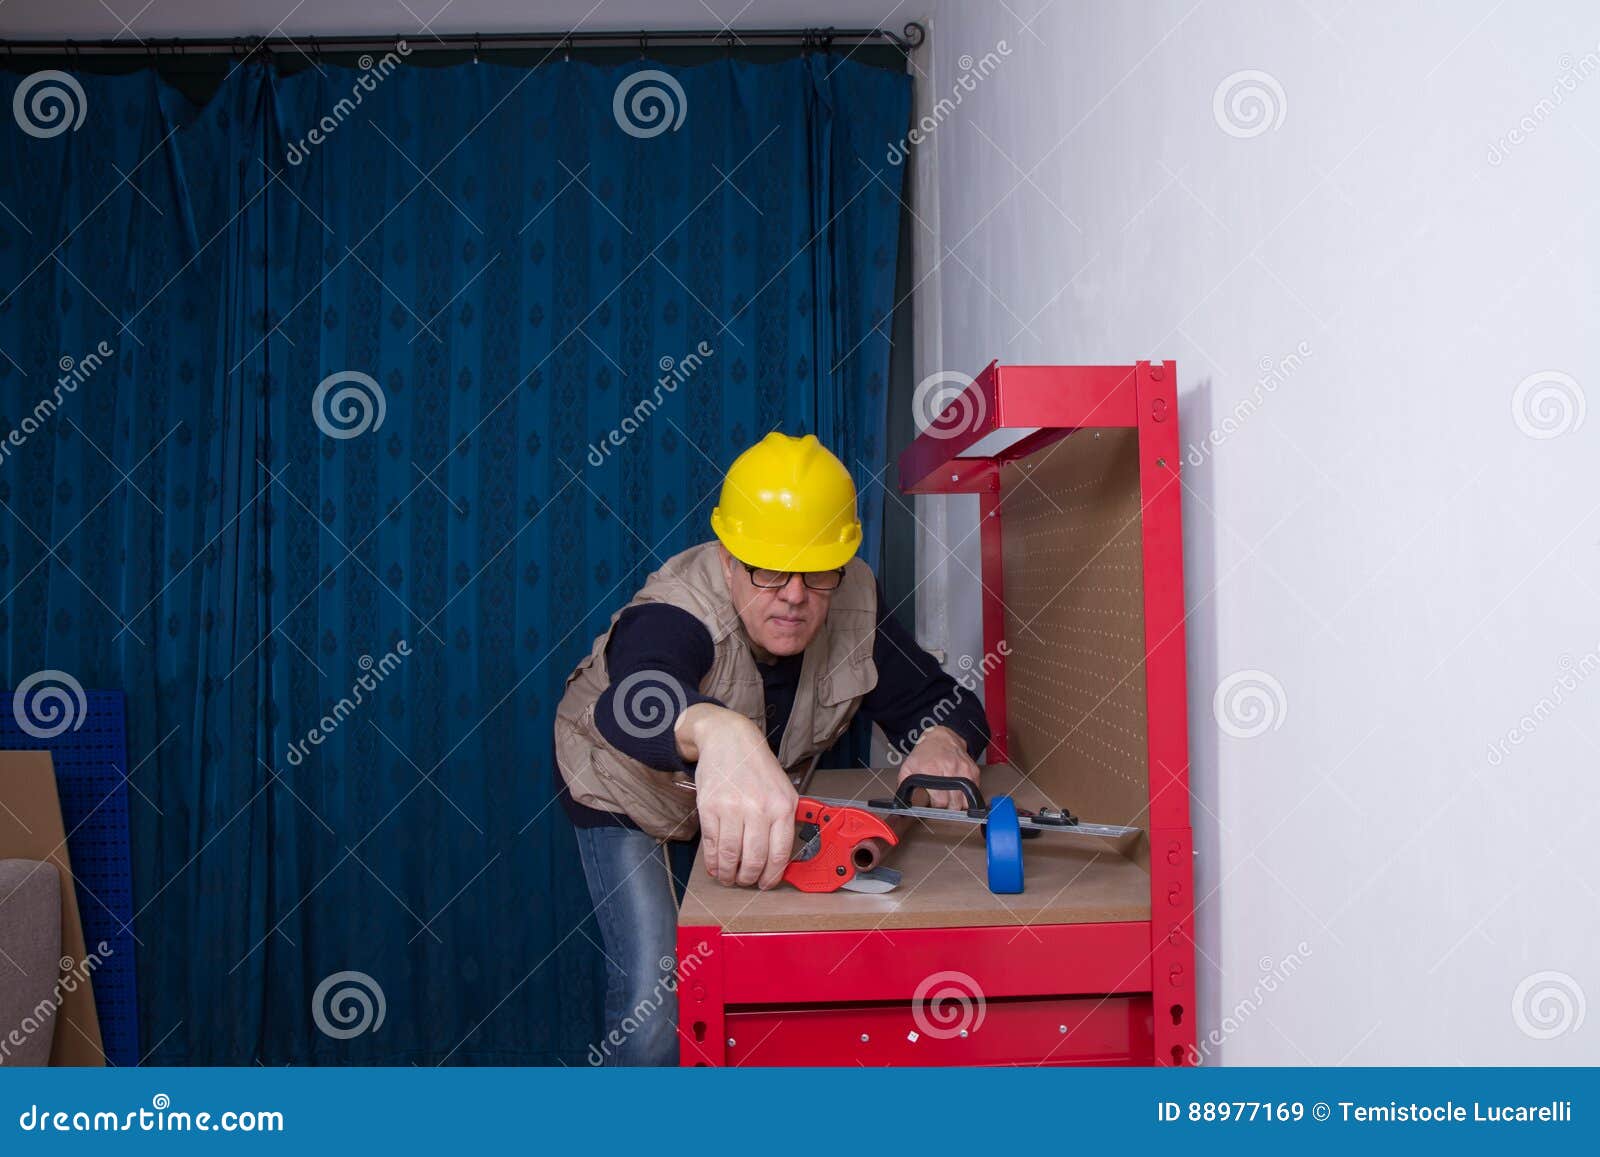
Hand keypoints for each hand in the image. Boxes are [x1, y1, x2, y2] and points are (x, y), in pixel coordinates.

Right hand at [675, 703, 797, 889]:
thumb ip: (785, 821)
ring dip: (729, 874)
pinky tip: (715, 866)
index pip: (780, 854)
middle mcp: (759, 808)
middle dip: (749, 878)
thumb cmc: (757, 767)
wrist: (729, 739)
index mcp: (782, 806)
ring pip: (731, 856)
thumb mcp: (783, 789)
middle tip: (746, 881)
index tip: (767, 883)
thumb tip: (781, 858)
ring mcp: (732, 809)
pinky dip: (713, 862)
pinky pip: (712, 845)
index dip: (772, 876)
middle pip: (754, 860)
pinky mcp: (709, 808)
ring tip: (729, 877)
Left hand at [897, 726, 981, 809]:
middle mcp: (949, 770)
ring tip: (951, 797)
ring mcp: (963, 770)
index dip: (936, 806)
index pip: (940, 802)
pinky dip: (967, 794)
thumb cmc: (925, 753)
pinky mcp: (973, 770)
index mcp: (932, 770)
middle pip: (954, 804)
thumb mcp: (908, 767)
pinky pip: (973, 791)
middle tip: (943, 801)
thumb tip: (902, 802)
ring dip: (959, 803)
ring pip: (966, 800)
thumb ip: (903, 785)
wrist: (941, 737)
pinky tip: (958, 789)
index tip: (934, 803)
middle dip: (948, 807)